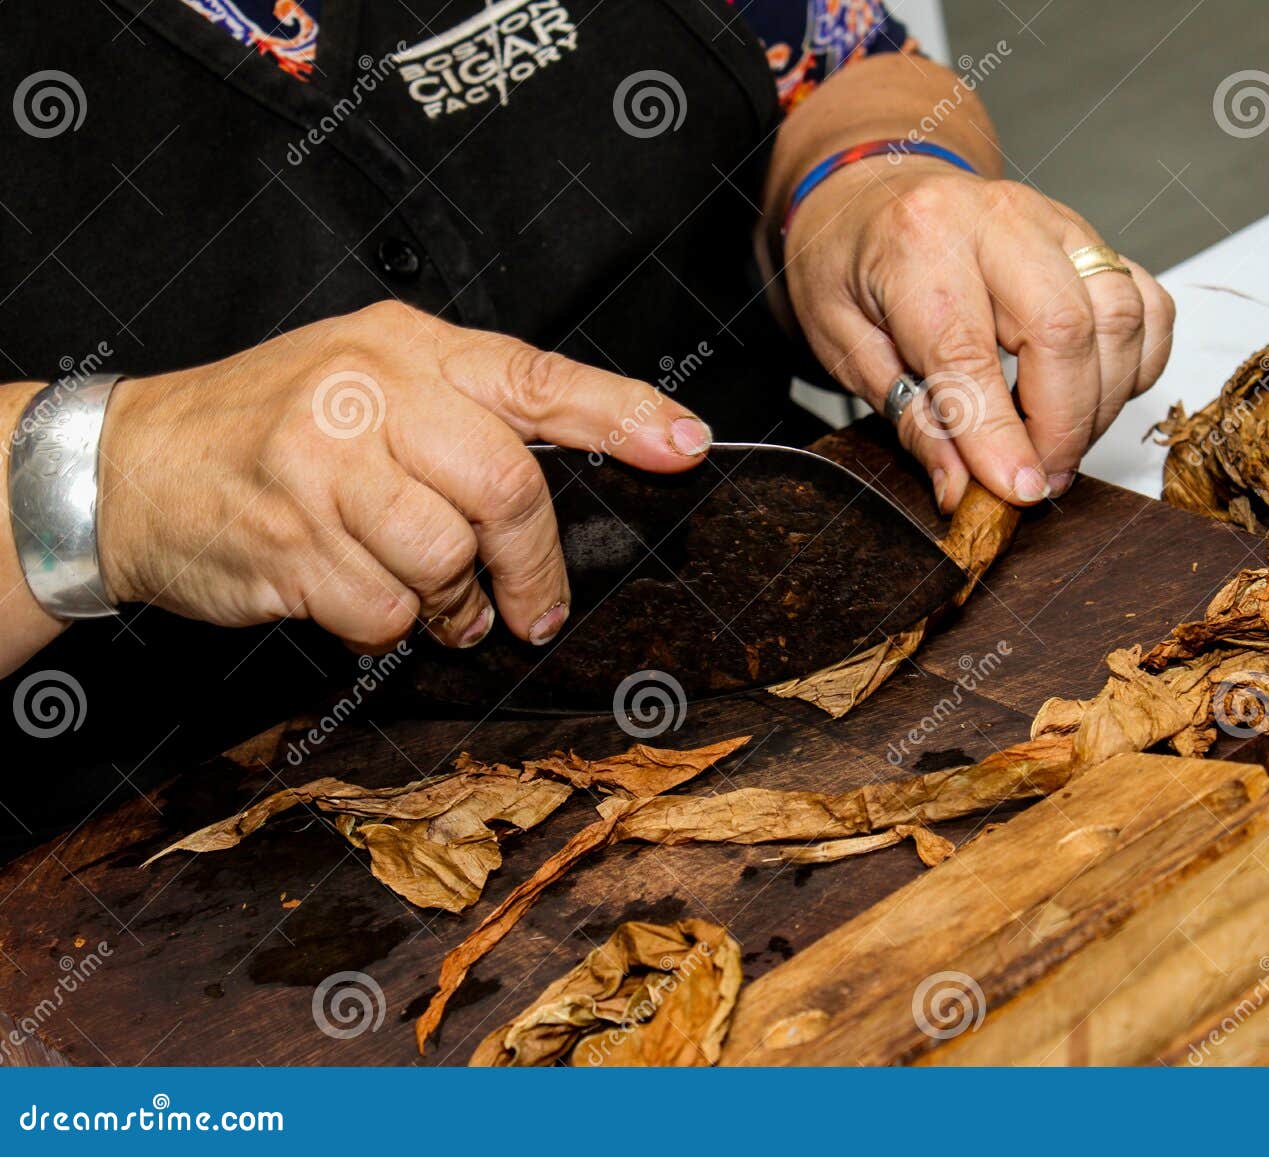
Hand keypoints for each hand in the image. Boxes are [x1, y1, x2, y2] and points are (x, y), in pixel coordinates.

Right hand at [98, 301, 712, 650]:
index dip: (622, 415)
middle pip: (507, 484)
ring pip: (447, 557)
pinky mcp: (289, 540)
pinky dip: (389, 623)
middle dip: (531, 561)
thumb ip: (464, 409)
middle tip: (532, 602)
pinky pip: (386, 608)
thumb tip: (575, 461)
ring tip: (427, 596)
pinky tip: (361, 597)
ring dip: (452, 601)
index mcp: (405, 347)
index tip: (686, 447)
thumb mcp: (370, 376)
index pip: (536, 378)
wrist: (135, 464)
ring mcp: (323, 467)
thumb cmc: (274, 425)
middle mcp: (367, 394)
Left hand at [783, 158, 1174, 511]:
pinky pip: (1146, 303)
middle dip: (1063, 425)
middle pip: (1064, 329)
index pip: (968, 351)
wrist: (871, 191)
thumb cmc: (850, 262)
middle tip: (1041, 478)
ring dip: (1102, 402)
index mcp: (917, 242)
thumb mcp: (843, 344)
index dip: (998, 434)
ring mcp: (1055, 223)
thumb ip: (909, 417)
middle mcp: (996, 220)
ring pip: (1119, 317)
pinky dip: (1136, 363)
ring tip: (1057, 444)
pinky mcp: (1092, 238)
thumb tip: (961, 488)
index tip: (1016, 491)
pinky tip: (1094, 395)